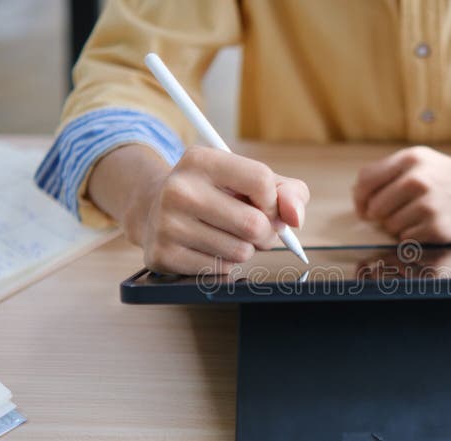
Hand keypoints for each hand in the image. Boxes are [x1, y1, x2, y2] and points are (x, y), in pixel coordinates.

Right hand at [123, 146, 308, 274]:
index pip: (262, 181)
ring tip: (227, 235)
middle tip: (255, 228)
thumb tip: (295, 219)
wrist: (155, 210)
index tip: (266, 205)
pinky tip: (208, 248)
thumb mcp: (249, 179)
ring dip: (246, 250)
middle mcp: (179, 189)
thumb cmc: (217, 194)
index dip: (275, 201)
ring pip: (241, 252)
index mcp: (201, 160)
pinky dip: (225, 264)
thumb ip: (288, 192)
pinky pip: (221, 270)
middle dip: (266, 233)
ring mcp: (167, 224)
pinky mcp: (163, 255)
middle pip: (254, 224)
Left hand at [353, 146, 450, 242]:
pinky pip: (407, 240)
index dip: (360, 198)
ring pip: (389, 226)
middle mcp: (417, 178)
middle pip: (374, 207)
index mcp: (412, 159)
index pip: (366, 180)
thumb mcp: (430, 164)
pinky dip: (415, 238)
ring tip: (423, 219)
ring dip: (400, 228)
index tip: (365, 209)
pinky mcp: (436, 228)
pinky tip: (433, 228)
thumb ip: (396, 173)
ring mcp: (427, 204)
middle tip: (402, 216)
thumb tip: (360, 194)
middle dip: (382, 217)